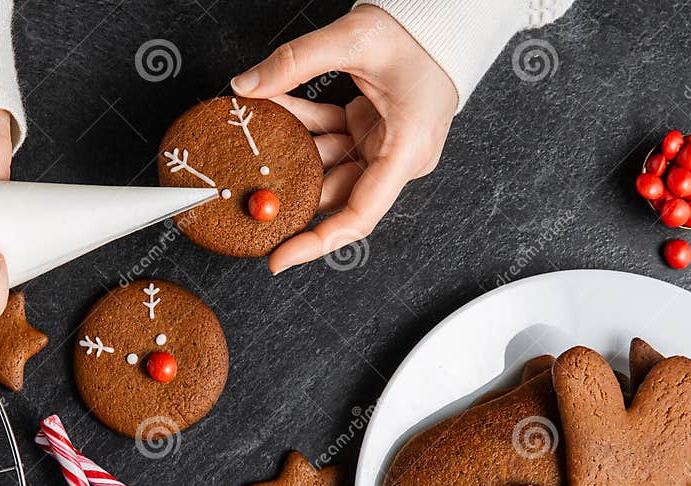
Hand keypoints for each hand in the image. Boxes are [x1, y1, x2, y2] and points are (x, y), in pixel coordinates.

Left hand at [231, 5, 458, 273]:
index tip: (279, 257)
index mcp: (408, 150)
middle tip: (249, 186)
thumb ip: (297, 61)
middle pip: (336, 192)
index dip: (317, 242)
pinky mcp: (372, 134)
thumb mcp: (355, 38)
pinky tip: (277, 108)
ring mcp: (384, 147)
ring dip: (293, 145)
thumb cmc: (419, 34)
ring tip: (261, 126)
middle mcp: (398, 157)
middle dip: (292, 184)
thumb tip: (248, 85)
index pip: (359, 214)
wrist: (442, 21)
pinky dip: (304, 126)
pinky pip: (330, 139)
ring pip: (326, 164)